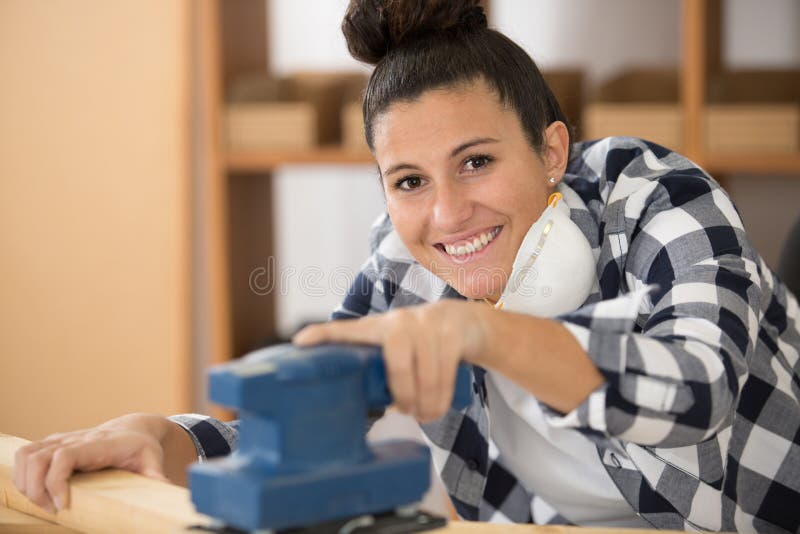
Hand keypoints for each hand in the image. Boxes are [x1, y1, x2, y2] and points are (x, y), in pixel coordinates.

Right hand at [12, 413, 173, 513]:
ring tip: (42, 501)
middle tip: (52, 508)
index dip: (56, 481)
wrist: (135, 429)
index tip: (63, 505)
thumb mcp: (153, 459)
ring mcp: (63, 439)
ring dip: (25, 481)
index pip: (65, 455)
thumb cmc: (142, 446)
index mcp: (99, 444)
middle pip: (38, 457)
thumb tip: (165, 488)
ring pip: (27, 454)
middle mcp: (77, 439)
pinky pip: (26, 454)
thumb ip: (156, 475)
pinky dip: (22, 474)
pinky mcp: (54, 443)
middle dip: (35, 488)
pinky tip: (36, 491)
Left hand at [293, 300, 488, 422]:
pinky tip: (436, 408)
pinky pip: (445, 374)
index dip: (323, 335)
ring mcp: (427, 324)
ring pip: (425, 374)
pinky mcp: (451, 333)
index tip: (300, 342)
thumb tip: (357, 408)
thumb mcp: (397, 349)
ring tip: (423, 415)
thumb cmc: (420, 345)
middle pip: (397, 364)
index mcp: (378, 328)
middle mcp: (399, 321)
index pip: (346, 330)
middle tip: (405, 411)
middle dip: (403, 395)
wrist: (464, 322)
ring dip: (425, 403)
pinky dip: (440, 399)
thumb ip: (378, 369)